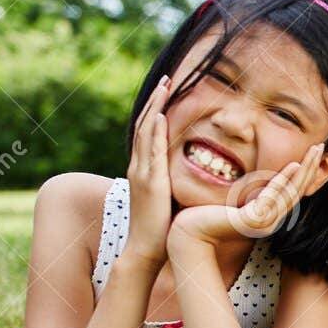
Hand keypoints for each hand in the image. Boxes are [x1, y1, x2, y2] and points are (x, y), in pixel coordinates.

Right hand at [125, 76, 174, 265]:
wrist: (147, 249)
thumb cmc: (161, 228)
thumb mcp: (168, 198)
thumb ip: (173, 183)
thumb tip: (188, 176)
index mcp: (144, 169)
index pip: (149, 132)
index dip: (156, 110)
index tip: (167, 92)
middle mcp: (139, 166)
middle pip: (145, 124)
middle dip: (156, 100)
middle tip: (167, 79)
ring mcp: (142, 173)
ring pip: (146, 132)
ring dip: (156, 107)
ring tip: (165, 86)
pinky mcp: (150, 183)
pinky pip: (151, 152)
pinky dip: (154, 133)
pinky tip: (160, 116)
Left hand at [168, 146, 321, 253]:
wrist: (189, 235)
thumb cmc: (204, 217)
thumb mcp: (232, 201)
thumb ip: (246, 193)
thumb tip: (253, 181)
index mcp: (267, 216)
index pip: (292, 191)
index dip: (305, 172)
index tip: (312, 153)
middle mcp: (270, 220)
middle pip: (299, 190)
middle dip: (312, 167)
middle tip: (322, 146)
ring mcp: (264, 222)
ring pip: (291, 192)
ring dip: (305, 169)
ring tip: (314, 151)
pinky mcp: (252, 219)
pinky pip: (272, 195)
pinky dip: (284, 180)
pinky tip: (293, 165)